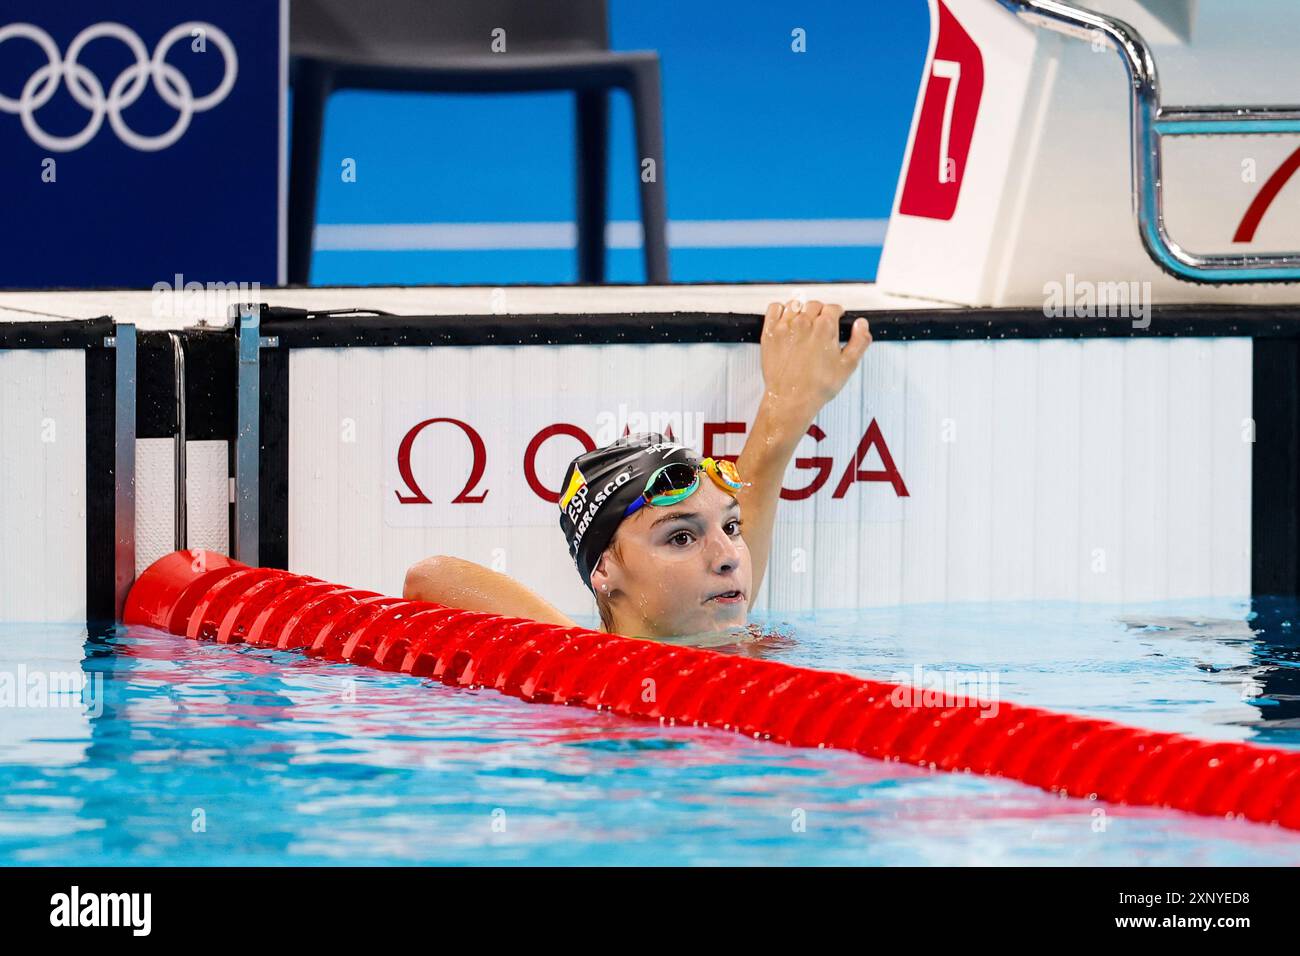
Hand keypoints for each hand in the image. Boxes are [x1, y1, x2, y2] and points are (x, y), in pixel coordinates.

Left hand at [759, 300, 871, 424]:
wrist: (791, 399)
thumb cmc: (816, 387)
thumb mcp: (848, 365)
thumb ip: (859, 341)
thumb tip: (862, 325)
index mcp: (825, 327)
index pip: (833, 308)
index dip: (837, 313)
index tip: (836, 318)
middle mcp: (804, 323)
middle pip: (815, 305)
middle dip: (821, 312)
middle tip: (821, 325)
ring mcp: (785, 327)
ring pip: (796, 305)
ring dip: (802, 310)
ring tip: (805, 322)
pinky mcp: (770, 333)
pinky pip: (774, 309)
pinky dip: (781, 310)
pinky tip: (787, 319)